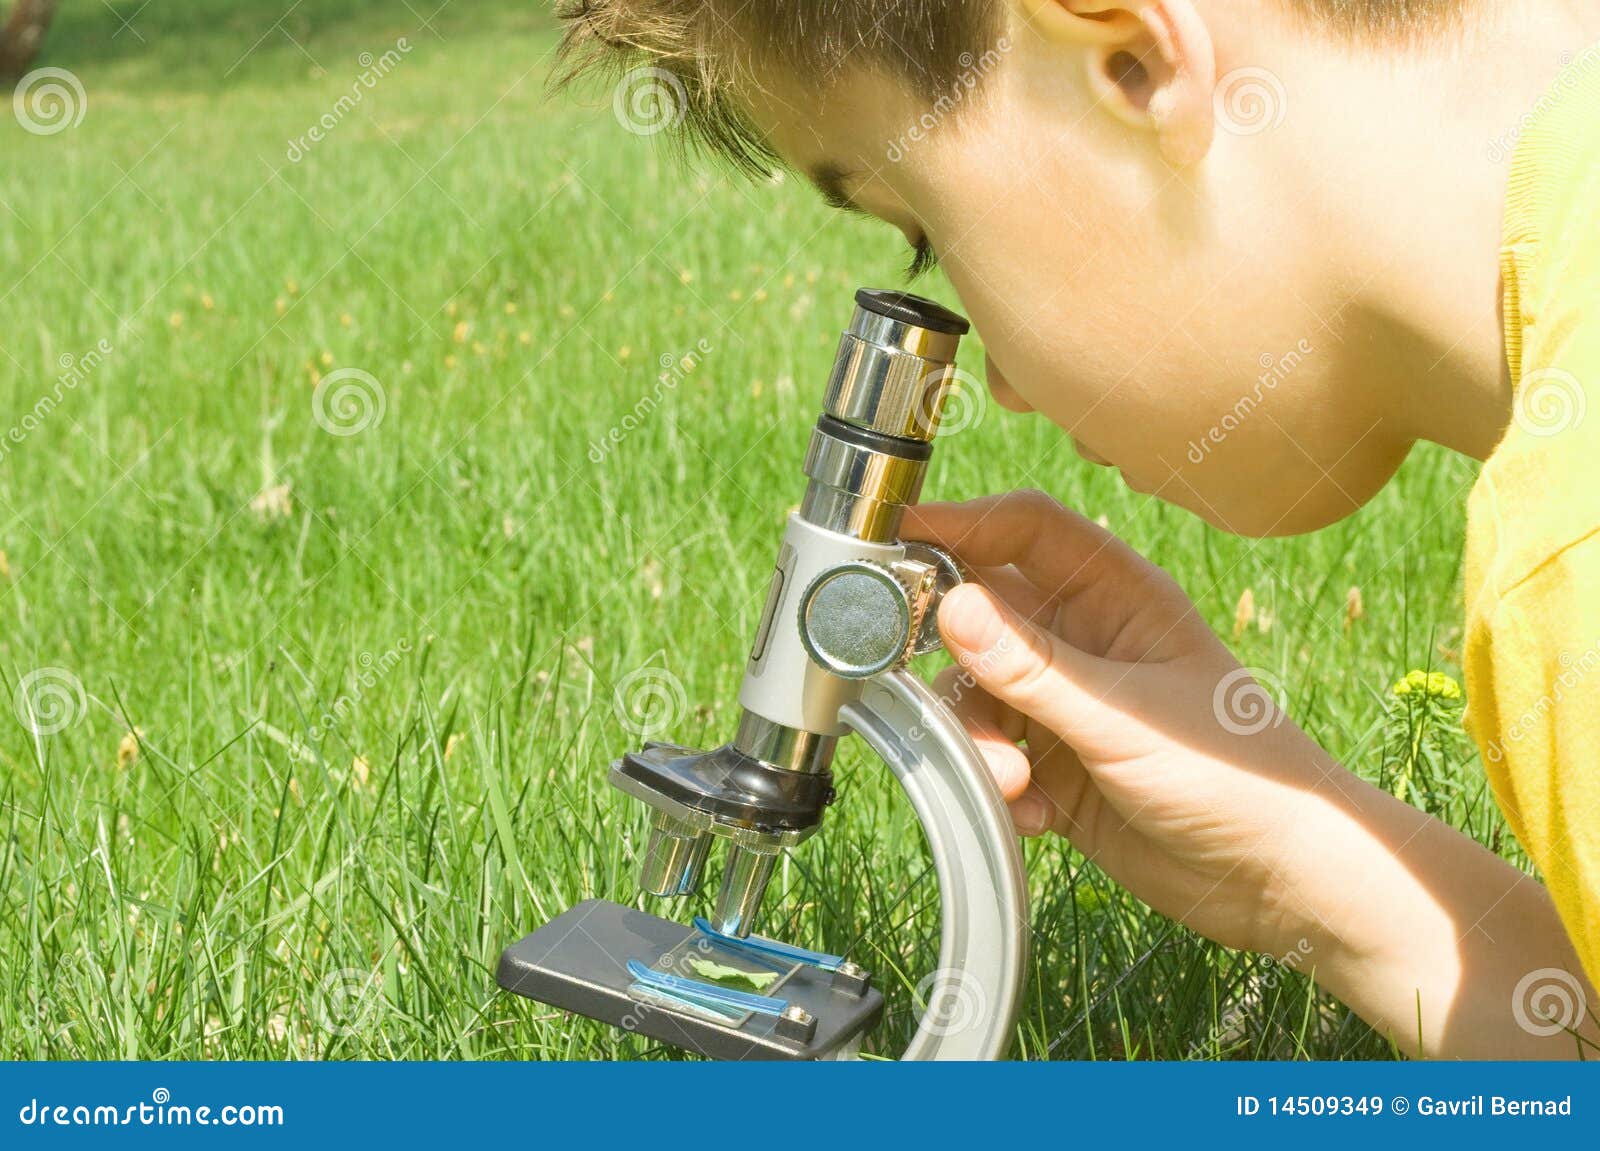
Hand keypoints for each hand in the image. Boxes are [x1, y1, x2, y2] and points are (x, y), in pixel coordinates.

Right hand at [904, 490, 1339, 956]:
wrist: (1279, 879)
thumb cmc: (1234, 777)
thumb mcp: (1124, 718)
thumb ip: (1032, 668)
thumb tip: (950, 605)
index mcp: (1116, 595)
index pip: (1024, 529)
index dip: (958, 523)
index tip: (890, 537)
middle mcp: (1085, 640)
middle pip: (981, 616)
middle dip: (951, 659)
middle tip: (920, 686)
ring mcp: (1068, 704)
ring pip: (978, 695)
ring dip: (979, 740)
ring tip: (1014, 781)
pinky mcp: (1058, 766)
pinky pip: (993, 756)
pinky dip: (999, 786)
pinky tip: (1036, 816)